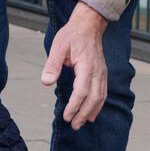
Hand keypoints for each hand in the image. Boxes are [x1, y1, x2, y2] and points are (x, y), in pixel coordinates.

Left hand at [43, 2, 109, 128]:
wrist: (89, 25)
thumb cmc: (72, 35)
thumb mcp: (58, 46)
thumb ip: (52, 65)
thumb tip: (46, 82)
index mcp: (86, 67)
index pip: (81, 92)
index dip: (74, 106)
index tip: (66, 116)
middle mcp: (97, 72)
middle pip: (93, 99)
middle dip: (83, 114)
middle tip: (73, 125)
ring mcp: (102, 74)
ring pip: (100, 98)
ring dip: (91, 112)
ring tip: (82, 123)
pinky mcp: (103, 74)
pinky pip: (103, 93)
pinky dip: (98, 105)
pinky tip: (92, 113)